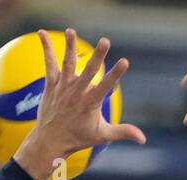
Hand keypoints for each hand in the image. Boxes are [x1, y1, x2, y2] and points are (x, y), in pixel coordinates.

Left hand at [13, 29, 145, 179]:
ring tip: (72, 31)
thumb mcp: (103, 135)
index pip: (106, 86)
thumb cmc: (78, 138)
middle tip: (105, 41)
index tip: (125, 61)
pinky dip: (47, 48)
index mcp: (90, 103)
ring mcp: (63, 87)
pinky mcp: (51, 84)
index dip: (116, 74)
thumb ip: (123, 132)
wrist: (50, 141)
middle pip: (89, 70)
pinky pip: (49, 64)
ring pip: (68, 63)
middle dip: (98, 55)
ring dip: (70, 46)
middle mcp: (76, 93)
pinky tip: (42, 32)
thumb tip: (143, 138)